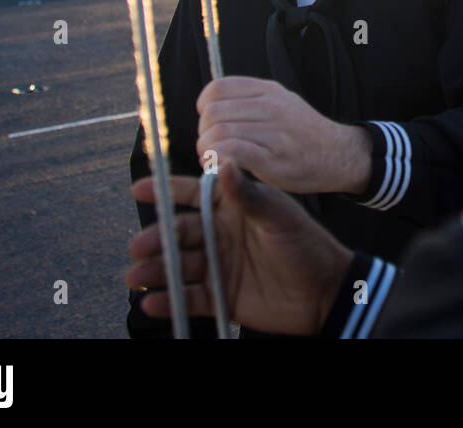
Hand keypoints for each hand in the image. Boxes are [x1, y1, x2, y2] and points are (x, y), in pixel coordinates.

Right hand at [127, 162, 353, 334]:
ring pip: (178, 266)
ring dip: (155, 270)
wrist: (326, 291)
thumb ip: (247, 194)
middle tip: (138, 246)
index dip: (166, 192)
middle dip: (156, 238)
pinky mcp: (220, 296)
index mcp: (232, 207)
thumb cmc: (306, 244)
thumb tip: (223, 161)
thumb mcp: (278, 215)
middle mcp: (219, 234)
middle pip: (179, 233)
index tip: (140, 188)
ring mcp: (218, 265)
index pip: (193, 195)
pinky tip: (153, 302)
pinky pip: (188, 298)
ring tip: (136, 276)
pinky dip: (168, 301)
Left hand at [195, 76, 372, 194]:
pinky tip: (222, 166)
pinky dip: (218, 159)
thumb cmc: (304, 133)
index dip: (204, 106)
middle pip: (214, 112)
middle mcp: (271, 106)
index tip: (210, 122)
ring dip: (207, 149)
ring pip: (219, 132)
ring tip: (214, 159)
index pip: (218, 88)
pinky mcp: (273, 157)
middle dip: (204, 132)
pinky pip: (232, 151)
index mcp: (269, 91)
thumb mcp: (283, 103)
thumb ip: (251, 101)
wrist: (338, 154)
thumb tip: (212, 109)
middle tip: (210, 147)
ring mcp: (274, 131)